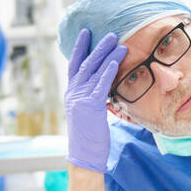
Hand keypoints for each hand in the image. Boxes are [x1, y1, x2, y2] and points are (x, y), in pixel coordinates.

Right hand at [64, 28, 127, 173]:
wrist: (84, 157)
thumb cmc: (90, 139)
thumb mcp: (88, 115)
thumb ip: (93, 99)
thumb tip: (104, 90)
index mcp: (71, 94)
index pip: (74, 65)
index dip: (80, 48)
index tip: (86, 33)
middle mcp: (73, 93)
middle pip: (86, 63)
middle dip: (98, 46)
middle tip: (111, 33)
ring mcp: (80, 98)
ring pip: (94, 70)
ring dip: (107, 54)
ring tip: (118, 42)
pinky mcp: (90, 106)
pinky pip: (101, 83)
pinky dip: (109, 70)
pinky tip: (117, 60)